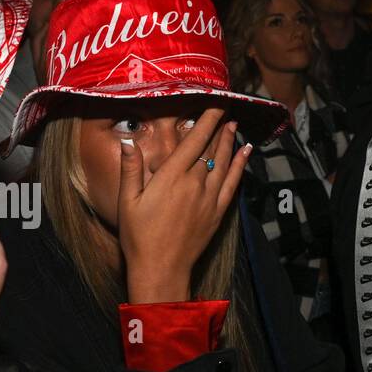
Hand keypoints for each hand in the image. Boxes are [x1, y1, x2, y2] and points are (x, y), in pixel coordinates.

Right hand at [119, 109, 250, 303]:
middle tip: (225, 109)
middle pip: (210, 148)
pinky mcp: (217, 212)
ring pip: (223, 162)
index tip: (215, 103)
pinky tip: (245, 153)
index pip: (193, 140)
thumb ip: (130, 170)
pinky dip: (240, 166)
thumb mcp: (127, 202)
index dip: (206, 119)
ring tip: (233, 126)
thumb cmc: (139, 237)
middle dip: (218, 127)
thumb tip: (128, 142)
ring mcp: (209, 198)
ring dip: (229, 142)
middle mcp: (194, 183)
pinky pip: (233, 183)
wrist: (161, 269)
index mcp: (171, 177)